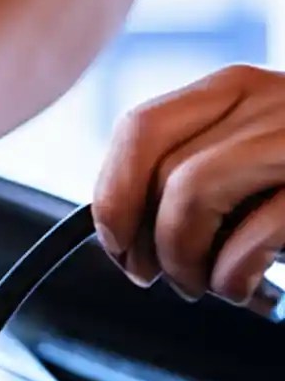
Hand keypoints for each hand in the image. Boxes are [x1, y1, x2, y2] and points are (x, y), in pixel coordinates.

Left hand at [93, 64, 284, 310]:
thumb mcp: (250, 164)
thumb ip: (194, 174)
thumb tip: (120, 231)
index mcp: (237, 89)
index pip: (139, 127)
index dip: (111, 193)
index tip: (114, 246)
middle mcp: (271, 98)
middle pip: (158, 165)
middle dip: (139, 235)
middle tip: (153, 277)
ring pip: (191, 192)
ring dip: (183, 257)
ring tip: (204, 288)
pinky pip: (254, 232)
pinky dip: (232, 275)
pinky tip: (248, 291)